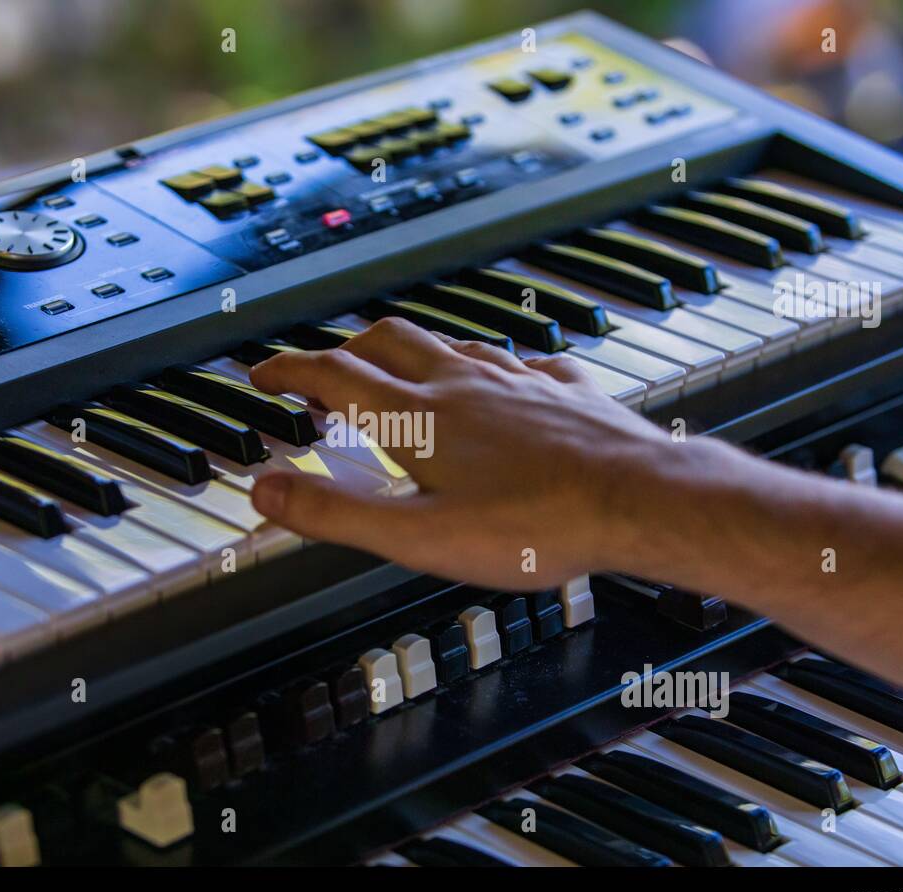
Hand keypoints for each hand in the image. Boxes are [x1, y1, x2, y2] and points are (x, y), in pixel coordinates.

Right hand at [247, 317, 732, 587]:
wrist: (639, 501)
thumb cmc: (535, 525)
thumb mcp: (418, 536)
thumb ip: (336, 512)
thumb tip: (265, 491)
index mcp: (419, 417)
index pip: (334, 375)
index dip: (289, 370)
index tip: (263, 373)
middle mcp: (464, 385)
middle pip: (389, 343)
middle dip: (346, 350)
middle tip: (327, 370)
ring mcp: (519, 382)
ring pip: (454, 346)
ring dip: (417, 352)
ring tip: (405, 370)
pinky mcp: (566, 392)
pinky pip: (522, 363)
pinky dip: (496, 368)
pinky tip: (508, 380)